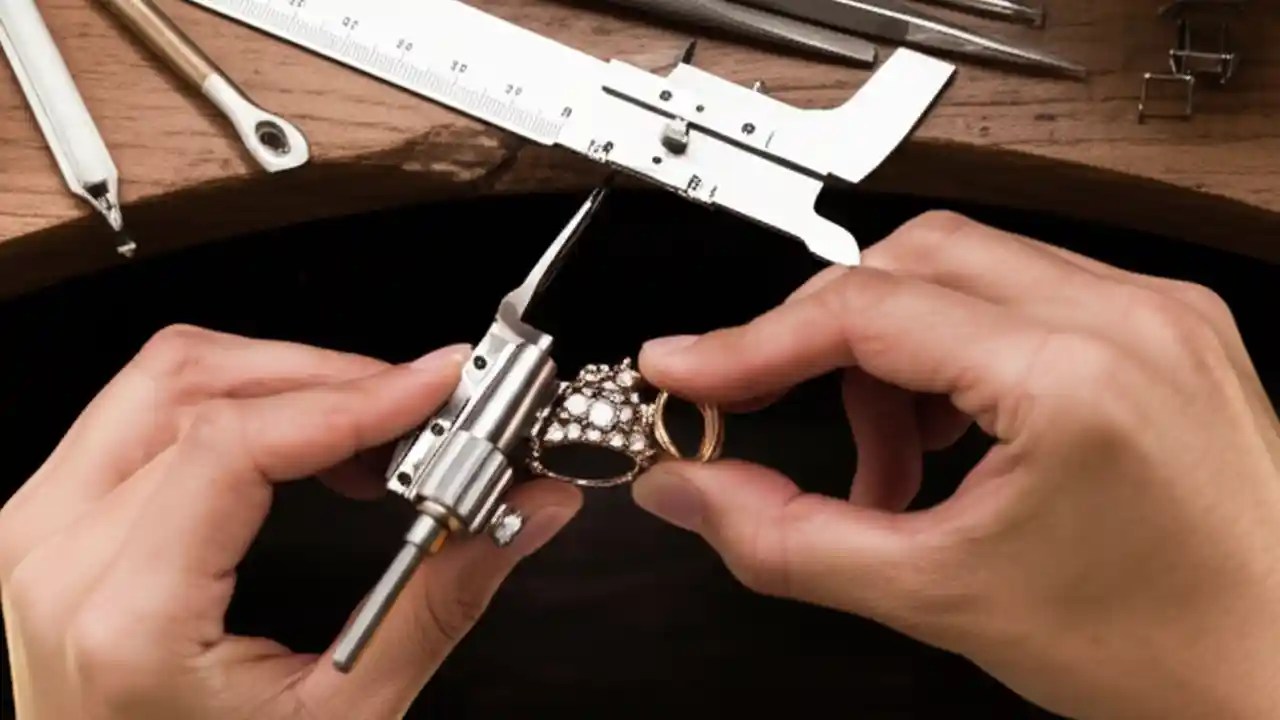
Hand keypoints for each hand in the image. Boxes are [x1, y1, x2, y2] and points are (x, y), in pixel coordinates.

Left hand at [0, 326, 581, 719]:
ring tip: (376, 427)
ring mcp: (44, 527)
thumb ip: (438, 603)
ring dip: (290, 379)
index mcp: (124, 618)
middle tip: (429, 409)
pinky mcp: (54, 513)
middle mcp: (61, 557)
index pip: (237, 444)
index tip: (436, 387)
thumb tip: (525, 509)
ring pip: (172, 377)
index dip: (353, 397)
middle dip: (339, 380)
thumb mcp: (341, 718)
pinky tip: (312, 443)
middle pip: (206, 388)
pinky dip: (244, 400)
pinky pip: (147, 407)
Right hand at [630, 212, 1279, 719]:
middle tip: (782, 417)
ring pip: (963, 272)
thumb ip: (789, 540)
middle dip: (824, 339)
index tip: (689, 371)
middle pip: (908, 262)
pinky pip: (1023, 298)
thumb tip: (697, 491)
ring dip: (893, 353)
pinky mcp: (1164, 327)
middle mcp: (1126, 315)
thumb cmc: (1168, 652)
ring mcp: (1154, 313)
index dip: (752, 342)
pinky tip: (954, 437)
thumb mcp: (944, 599)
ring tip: (892, 462)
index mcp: (1075, 374)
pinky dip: (957, 355)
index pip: (863, 311)